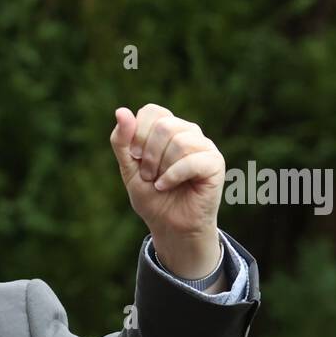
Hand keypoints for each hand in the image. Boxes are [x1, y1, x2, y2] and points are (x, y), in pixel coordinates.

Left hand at [109, 104, 225, 277]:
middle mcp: (188, 132)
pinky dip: (173, 176)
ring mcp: (204, 146)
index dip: (138, 135)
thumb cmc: (152, 197)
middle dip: (148, 155)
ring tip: (159, 183)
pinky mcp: (215, 163)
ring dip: (161, 167)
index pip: (152, 111)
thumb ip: (122, 141)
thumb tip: (121, 111)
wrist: (169, 226)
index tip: (134, 158)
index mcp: (168, 128)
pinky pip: (192, 160)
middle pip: (165, 125)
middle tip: (148, 175)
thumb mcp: (128, 168)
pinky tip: (166, 186)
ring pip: (179, 141)